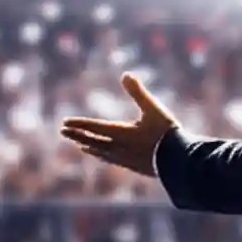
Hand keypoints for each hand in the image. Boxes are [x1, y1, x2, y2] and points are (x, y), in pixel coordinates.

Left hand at [60, 73, 178, 176]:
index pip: (94, 128)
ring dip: (89, 147)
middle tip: (63, 132)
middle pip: (93, 141)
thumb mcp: (153, 109)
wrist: (178, 162)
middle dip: (77, 135)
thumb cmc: (166, 133)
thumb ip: (138, 93)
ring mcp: (125, 159)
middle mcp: (118, 147)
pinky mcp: (134, 167)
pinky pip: (112, 161)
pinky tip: (106, 157)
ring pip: (101, 153)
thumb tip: (126, 74)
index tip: (64, 123)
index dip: (79, 124)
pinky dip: (103, 157)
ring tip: (81, 146)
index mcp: (120, 133)